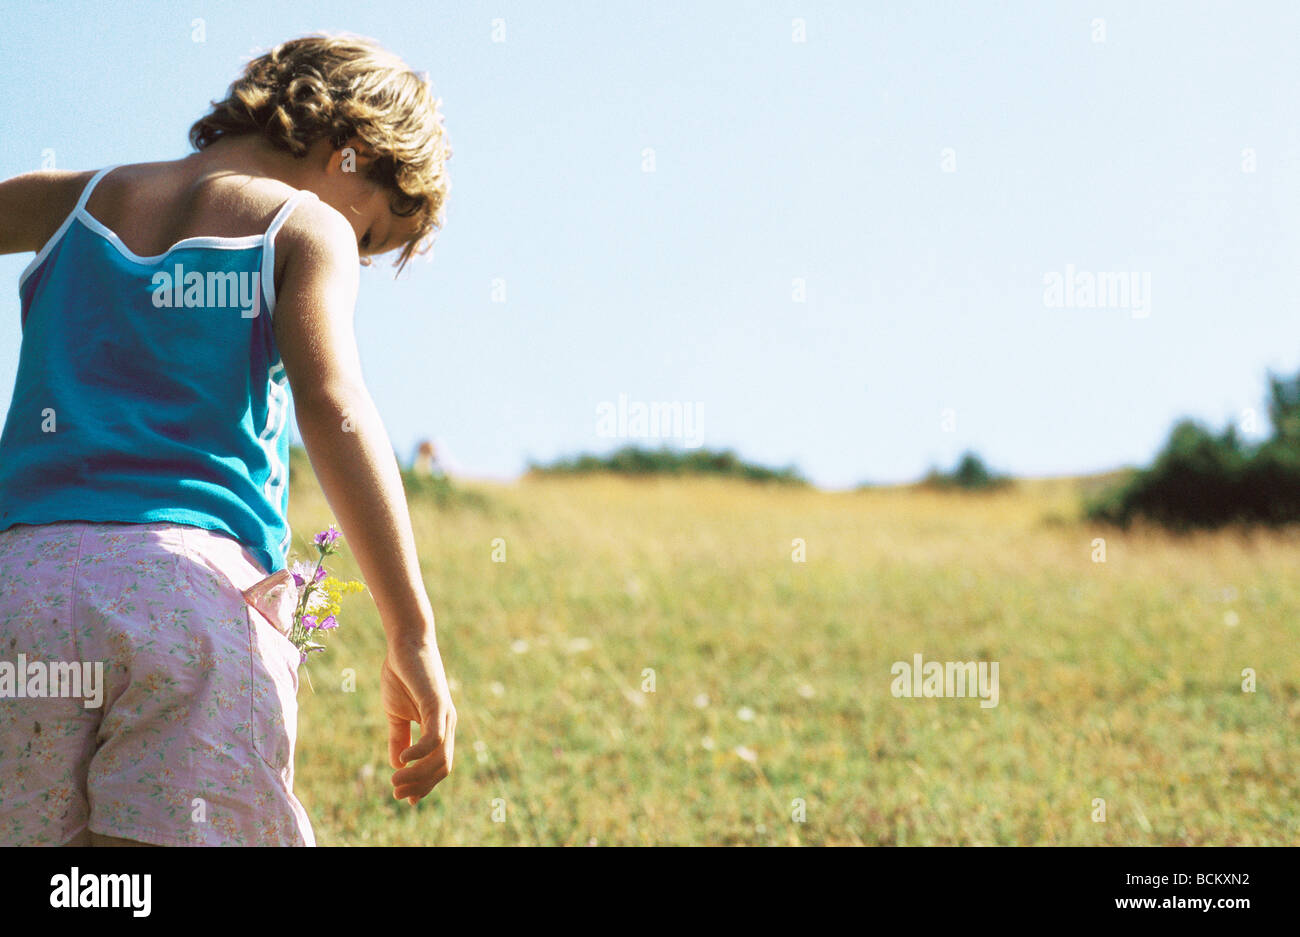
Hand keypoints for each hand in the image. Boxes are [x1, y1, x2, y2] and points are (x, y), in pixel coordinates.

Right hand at [381, 637, 455, 803]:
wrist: (405, 644)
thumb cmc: (402, 676)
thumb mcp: (396, 714)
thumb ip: (398, 738)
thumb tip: (398, 765)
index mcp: (440, 728)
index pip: (438, 766)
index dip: (424, 785)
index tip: (405, 799)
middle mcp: (448, 724)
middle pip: (442, 768)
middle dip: (420, 786)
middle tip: (396, 793)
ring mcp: (445, 715)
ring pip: (440, 758)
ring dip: (418, 775)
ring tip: (395, 781)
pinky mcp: (437, 704)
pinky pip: (435, 737)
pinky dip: (419, 753)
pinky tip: (403, 758)